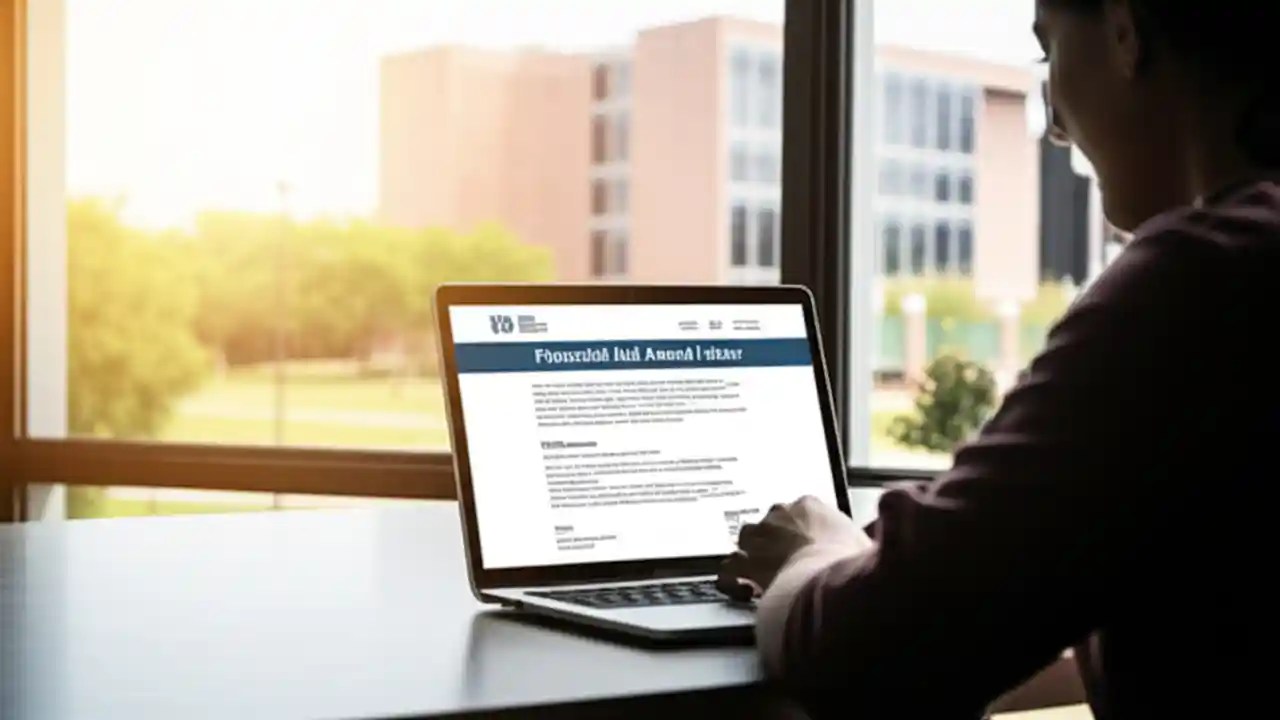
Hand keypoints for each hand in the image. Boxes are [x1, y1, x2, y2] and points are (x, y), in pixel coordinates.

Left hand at [717, 495, 870, 600]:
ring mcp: (759, 536)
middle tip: (784, 565)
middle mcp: (780, 513)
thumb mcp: (867, 543)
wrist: (831, 578)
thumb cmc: (854, 562)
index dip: (799, 532)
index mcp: (810, 505)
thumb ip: (862, 537)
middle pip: (769, 524)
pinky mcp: (745, 562)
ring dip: (751, 559)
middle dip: (773, 543)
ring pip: (746, 542)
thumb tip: (880, 540)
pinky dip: (732, 582)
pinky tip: (742, 592)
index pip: (798, 511)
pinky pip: (729, 570)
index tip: (806, 548)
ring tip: (760, 578)